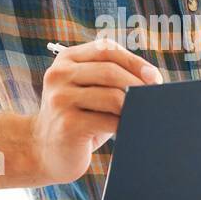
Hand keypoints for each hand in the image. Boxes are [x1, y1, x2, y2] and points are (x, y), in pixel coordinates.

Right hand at [28, 36, 162, 185]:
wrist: (44, 150)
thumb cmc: (78, 118)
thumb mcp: (90, 90)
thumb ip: (111, 79)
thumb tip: (152, 81)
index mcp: (66, 59)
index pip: (106, 48)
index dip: (134, 61)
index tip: (154, 78)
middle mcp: (59, 75)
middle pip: (110, 71)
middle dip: (139, 85)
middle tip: (156, 98)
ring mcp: (60, 99)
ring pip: (112, 96)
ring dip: (134, 106)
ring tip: (146, 114)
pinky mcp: (67, 124)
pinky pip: (107, 121)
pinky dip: (125, 124)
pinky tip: (131, 129)